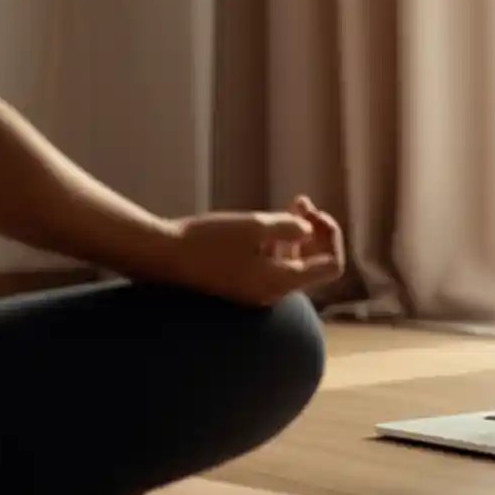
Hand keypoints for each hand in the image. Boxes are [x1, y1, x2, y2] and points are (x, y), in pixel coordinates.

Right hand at [166, 198, 344, 306]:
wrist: (162, 256)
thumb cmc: (206, 241)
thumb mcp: (254, 227)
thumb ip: (289, 228)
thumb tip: (308, 230)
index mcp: (281, 283)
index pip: (331, 266)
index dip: (332, 237)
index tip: (315, 214)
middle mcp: (273, 292)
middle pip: (314, 264)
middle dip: (316, 231)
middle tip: (304, 203)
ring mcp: (256, 289)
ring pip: (292, 260)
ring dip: (298, 232)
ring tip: (296, 202)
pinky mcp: (240, 281)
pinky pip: (272, 262)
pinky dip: (278, 241)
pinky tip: (271, 219)